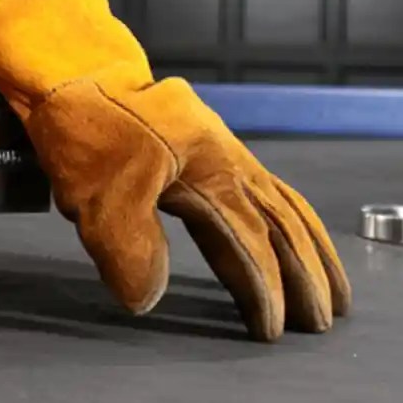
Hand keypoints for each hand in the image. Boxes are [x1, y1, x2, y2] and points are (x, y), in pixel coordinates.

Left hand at [0, 0, 351, 340]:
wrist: (71, 71)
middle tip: (323, 322)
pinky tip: (290, 235)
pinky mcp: (206, 150)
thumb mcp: (96, 194)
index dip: (263, 290)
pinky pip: (266, 191)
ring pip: (282, 207)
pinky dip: (287, 221)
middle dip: (306, 276)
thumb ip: (128, 249)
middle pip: (282, 225)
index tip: (269, 331)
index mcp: (210, 171)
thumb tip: (149, 298)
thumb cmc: (85, 126)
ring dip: (310, 250)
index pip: (249, 242)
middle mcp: (228, 161)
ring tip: (331, 288)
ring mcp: (222, 152)